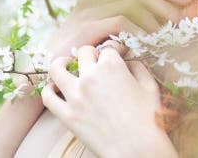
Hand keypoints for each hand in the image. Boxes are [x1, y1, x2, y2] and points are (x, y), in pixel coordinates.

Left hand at [41, 44, 178, 157]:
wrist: (137, 148)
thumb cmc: (148, 119)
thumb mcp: (150, 86)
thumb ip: (138, 68)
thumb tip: (128, 62)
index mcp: (111, 66)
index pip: (107, 49)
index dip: (113, 51)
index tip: (116, 55)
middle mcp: (90, 76)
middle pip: (83, 53)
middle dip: (91, 55)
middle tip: (96, 63)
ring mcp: (75, 95)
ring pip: (57, 68)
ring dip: (62, 63)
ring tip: (66, 65)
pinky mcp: (67, 115)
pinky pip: (48, 97)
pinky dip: (49, 89)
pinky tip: (55, 88)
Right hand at [45, 0, 190, 58]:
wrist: (48, 68)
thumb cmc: (81, 54)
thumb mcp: (105, 34)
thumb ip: (126, 24)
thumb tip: (161, 22)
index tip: (185, 0)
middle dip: (165, 3)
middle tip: (181, 20)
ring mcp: (89, 10)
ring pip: (133, 3)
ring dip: (156, 17)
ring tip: (169, 32)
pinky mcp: (87, 27)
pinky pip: (121, 21)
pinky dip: (140, 29)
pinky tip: (150, 40)